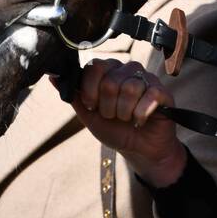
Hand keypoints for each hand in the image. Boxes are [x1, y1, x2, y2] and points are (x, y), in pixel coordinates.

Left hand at [66, 58, 186, 187]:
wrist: (140, 150)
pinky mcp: (162, 91)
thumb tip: (53, 76)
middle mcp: (127, 69)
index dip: (90, 90)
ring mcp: (146, 79)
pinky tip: (140, 120)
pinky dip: (141, 114)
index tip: (92, 106)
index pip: (94, 67)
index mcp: (109, 71)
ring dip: (124, 112)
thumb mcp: (89, 115)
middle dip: (108, 107)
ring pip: (129, 88)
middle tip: (113, 116)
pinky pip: (150, 96)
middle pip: (111, 81)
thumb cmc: (116, 130)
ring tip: (126, 118)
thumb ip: (74, 95)